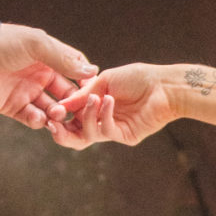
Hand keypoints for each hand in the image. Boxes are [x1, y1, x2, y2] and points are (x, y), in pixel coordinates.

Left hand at [0, 23, 96, 130]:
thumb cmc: (2, 44)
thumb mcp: (37, 45)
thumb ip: (65, 60)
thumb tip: (93, 71)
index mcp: (48, 56)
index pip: (74, 69)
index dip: (84, 81)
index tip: (92, 92)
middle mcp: (39, 74)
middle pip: (65, 93)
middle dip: (72, 103)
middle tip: (76, 110)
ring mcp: (26, 91)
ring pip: (50, 108)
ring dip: (56, 114)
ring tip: (54, 115)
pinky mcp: (12, 106)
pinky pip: (31, 118)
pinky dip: (38, 121)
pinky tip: (38, 119)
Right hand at [50, 63, 179, 148]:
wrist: (163, 85)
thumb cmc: (136, 78)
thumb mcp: (104, 81)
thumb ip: (82, 94)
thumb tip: (60, 105)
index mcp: (94, 107)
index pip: (70, 119)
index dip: (59, 118)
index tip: (51, 110)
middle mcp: (101, 120)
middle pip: (75, 137)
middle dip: (62, 133)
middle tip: (54, 124)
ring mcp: (113, 130)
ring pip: (88, 135)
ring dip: (86, 116)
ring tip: (94, 99)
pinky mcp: (126, 136)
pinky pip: (106, 131)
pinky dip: (104, 115)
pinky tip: (109, 101)